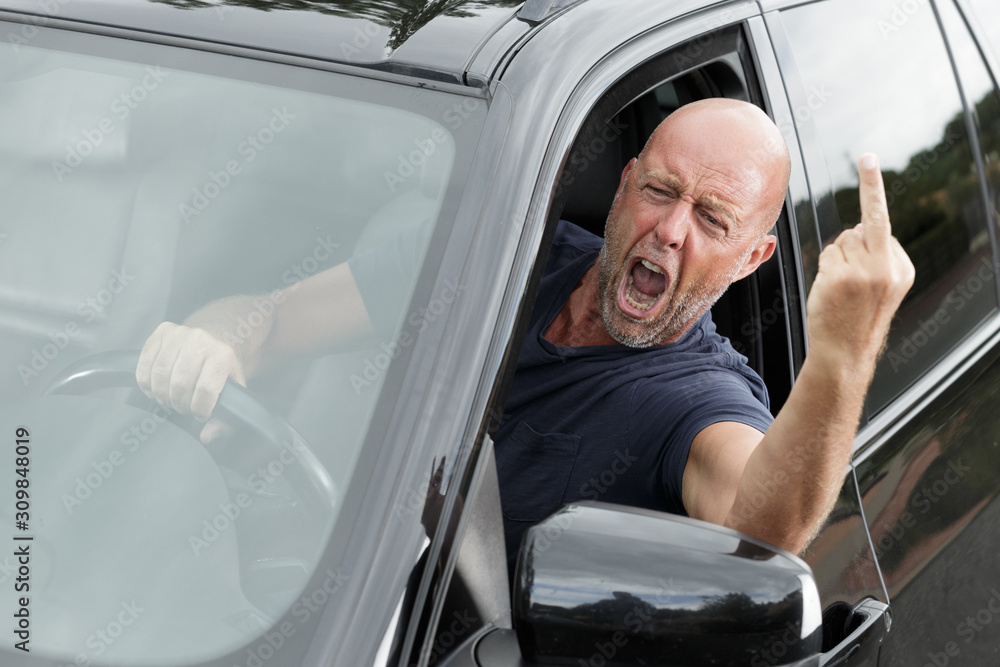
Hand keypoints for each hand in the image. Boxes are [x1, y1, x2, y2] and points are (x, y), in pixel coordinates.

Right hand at [136, 322, 245, 442]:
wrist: (213, 344)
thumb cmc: (221, 373)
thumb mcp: (232, 395)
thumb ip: (226, 421)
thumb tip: (207, 435)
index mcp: (223, 355)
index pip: (206, 390)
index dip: (200, 409)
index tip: (200, 414)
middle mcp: (201, 340)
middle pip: (180, 383)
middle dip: (179, 404)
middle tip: (183, 407)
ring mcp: (180, 333)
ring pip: (160, 374)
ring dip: (162, 395)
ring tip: (170, 399)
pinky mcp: (162, 331)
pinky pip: (145, 364)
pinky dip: (146, 383)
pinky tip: (156, 389)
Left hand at [805, 153, 914, 370]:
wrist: (845, 352)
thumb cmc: (856, 317)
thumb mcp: (880, 286)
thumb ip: (874, 254)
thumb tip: (857, 228)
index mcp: (902, 267)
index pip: (882, 221)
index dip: (871, 186)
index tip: (866, 156)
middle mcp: (887, 266)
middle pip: (862, 227)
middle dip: (859, 221)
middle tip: (861, 214)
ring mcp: (864, 272)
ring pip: (841, 242)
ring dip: (836, 260)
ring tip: (842, 290)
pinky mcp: (840, 277)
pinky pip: (827, 254)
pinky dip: (825, 268)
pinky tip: (832, 292)